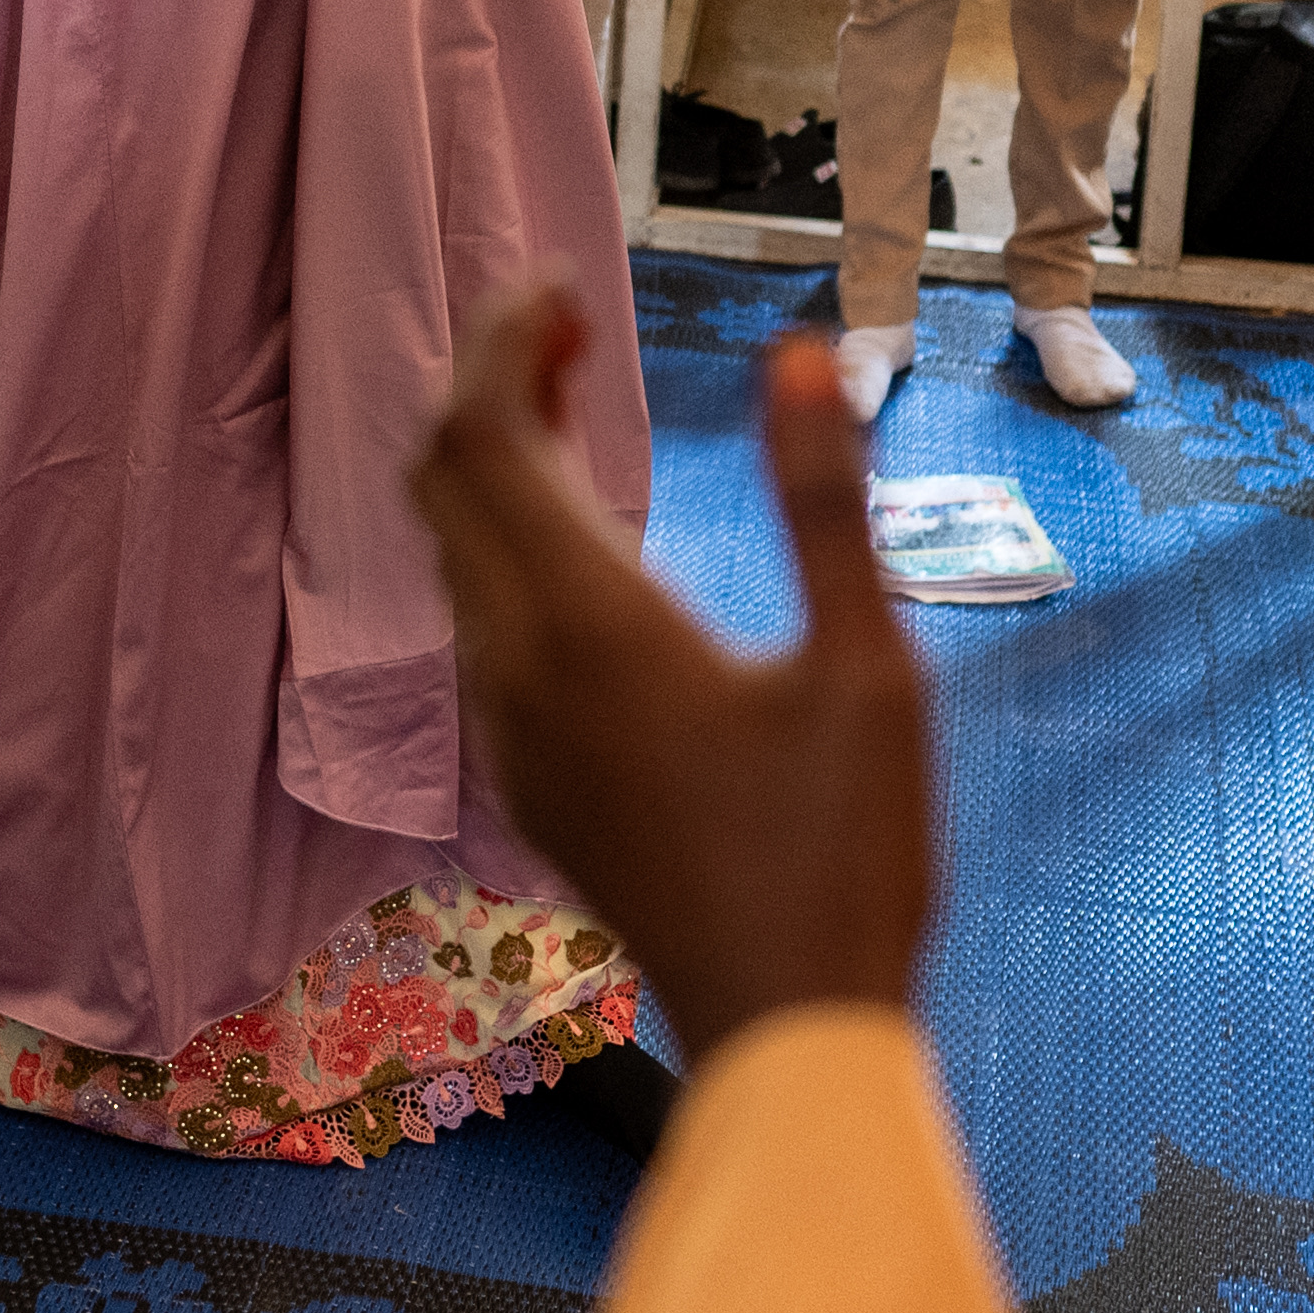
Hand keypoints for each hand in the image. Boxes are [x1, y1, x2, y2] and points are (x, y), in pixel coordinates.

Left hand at [407, 284, 933, 1056]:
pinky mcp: (525, 778)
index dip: (503, 338)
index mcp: (590, 623)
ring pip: (455, 555)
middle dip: (490, 383)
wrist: (782, 1027)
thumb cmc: (845, 853)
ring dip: (495, 466)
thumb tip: (803, 355)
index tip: (563, 285)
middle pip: (446, 480)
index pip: (483, 433)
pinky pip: (480, 626)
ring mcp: (509, 730)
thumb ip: (825, 502)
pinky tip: (586, 543)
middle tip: (569, 327)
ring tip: (574, 405)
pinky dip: (507, 545)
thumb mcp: (867, 667)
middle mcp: (520, 668)